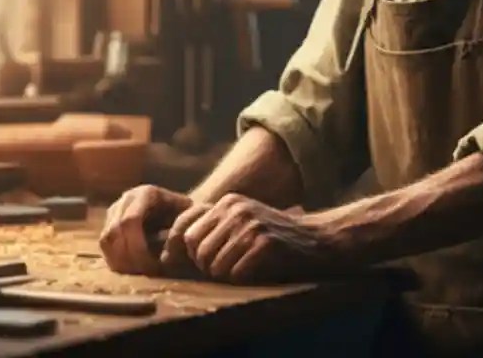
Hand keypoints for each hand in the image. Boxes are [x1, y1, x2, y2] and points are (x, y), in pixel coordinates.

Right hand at [99, 185, 192, 274]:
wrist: (181, 210)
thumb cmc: (189, 217)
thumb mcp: (188, 222)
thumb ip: (176, 234)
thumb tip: (163, 256)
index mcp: (146, 193)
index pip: (130, 221)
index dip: (137, 247)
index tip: (151, 266)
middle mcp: (127, 198)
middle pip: (114, 231)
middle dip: (128, 257)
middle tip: (145, 272)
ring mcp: (116, 210)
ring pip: (106, 239)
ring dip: (120, 260)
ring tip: (139, 272)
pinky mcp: (109, 223)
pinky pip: (104, 245)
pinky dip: (115, 260)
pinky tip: (131, 269)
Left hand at [167, 194, 348, 283]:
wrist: (316, 239)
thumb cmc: (273, 238)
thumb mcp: (241, 223)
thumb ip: (211, 232)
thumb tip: (166, 257)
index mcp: (227, 202)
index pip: (186, 234)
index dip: (192, 255)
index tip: (205, 265)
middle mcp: (236, 209)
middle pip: (198, 252)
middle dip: (209, 268)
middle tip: (230, 269)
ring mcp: (251, 224)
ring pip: (215, 266)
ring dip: (227, 275)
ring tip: (245, 268)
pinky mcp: (265, 243)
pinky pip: (236, 274)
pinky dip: (244, 279)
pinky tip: (258, 269)